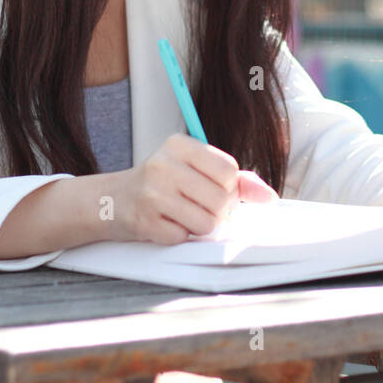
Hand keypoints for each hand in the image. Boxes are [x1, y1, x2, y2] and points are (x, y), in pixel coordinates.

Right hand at [112, 133, 278, 243]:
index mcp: (179, 145)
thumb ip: (237, 179)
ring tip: (182, 214)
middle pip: (221, 199)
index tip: (214, 188)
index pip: (228, 170)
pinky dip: (180, 235)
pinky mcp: (145, 221)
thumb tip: (269, 197)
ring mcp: (152, 194)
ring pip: (207, 222)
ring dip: (200, 225)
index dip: (229, 186)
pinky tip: (165, 223)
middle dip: (217, 210)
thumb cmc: (162, 183)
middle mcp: (164, 165)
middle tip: (198, 205)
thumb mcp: (195, 169)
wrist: (112, 200)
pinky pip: (184, 237)